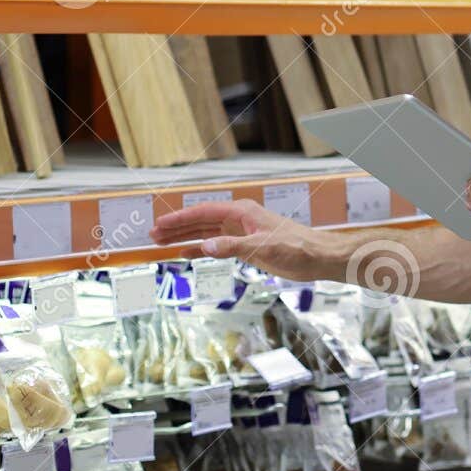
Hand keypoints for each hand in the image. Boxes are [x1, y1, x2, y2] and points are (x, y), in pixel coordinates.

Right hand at [151, 199, 332, 281]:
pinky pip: (217, 245)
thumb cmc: (296, 247)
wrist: (317, 257)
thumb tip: (204, 246)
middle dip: (177, 227)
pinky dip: (201, 249)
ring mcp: (241, 232)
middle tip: (152, 235)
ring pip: (206, 232)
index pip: (203, 212)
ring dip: (185, 237)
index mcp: (242, 212)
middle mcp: (239, 219)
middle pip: (200, 221)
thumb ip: (233, 247)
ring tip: (161, 244)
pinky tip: (186, 254)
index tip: (159, 224)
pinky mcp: (246, 246)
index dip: (180, 219)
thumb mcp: (263, 247)